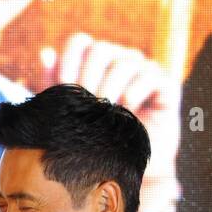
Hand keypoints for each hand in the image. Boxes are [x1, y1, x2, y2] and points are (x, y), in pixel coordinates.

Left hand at [52, 33, 181, 201]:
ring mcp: (144, 69)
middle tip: (85, 106)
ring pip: (125, 62)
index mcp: (95, 63)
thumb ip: (56, 86)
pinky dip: (134, 93)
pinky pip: (149, 75)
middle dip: (88, 78)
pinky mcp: (166, 83)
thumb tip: (45, 53)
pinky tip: (127, 112)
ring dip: (110, 89)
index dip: (69, 61)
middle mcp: (120, 60)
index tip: (63, 87)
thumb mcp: (69, 115)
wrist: (127, 169)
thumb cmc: (95, 140)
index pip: (79, 43)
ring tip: (104, 115)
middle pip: (101, 49)